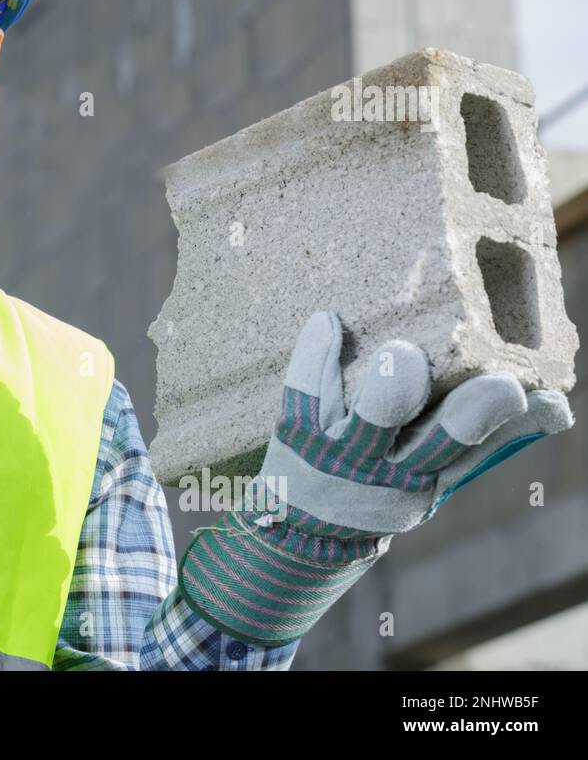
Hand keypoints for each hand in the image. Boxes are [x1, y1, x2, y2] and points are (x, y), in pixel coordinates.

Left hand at [178, 310, 573, 645]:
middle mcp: (392, 470)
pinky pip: (304, 392)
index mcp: (430, 476)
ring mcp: (342, 454)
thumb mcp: (434, 475)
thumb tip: (557, 405)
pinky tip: (329, 322)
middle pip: (439, 442)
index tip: (536, 396)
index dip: (508, 424)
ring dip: (391, 389)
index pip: (480, 448)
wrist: (298, 531)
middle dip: (469, 414)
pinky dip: (316, 356)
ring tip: (403, 354)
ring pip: (372, 420)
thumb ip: (489, 439)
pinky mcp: (297, 432)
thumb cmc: (382, 483)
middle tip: (497, 384)